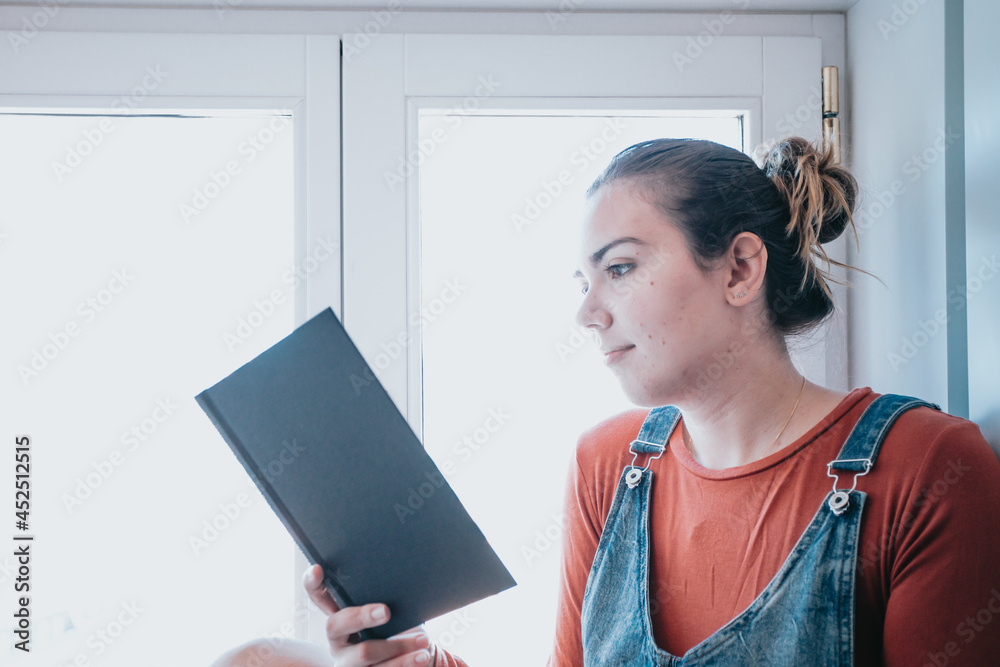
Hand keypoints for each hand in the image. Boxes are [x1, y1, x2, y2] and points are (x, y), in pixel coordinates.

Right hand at [302, 564, 434, 666]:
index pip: (318, 596)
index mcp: (340, 616)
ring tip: (423, 641)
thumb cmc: (394, 630)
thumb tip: (404, 579)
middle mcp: (337, 640)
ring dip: (396, 646)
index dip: (312, 584)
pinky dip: (405, 664)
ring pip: (363, 654)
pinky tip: (422, 657)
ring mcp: (346, 662)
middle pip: (335, 625)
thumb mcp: (387, 613)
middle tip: (386, 610)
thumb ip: (385, 599)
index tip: (318, 569)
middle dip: (361, 616)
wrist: (404, 663)